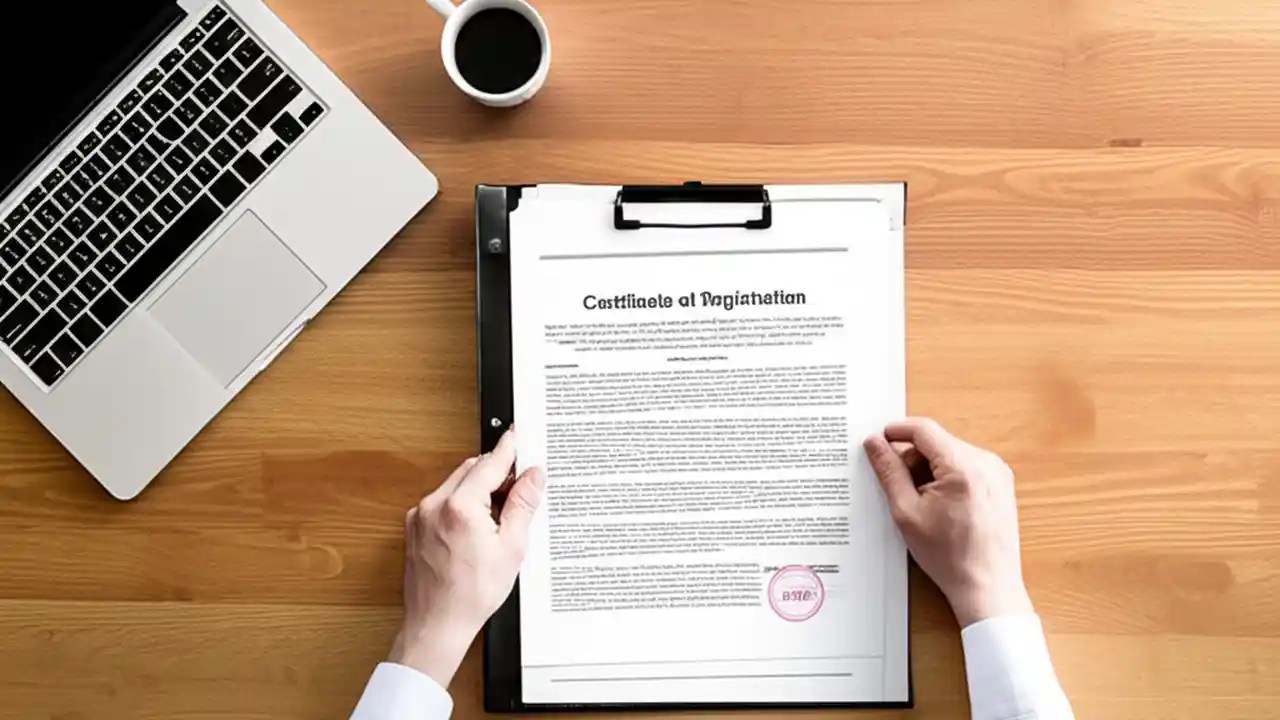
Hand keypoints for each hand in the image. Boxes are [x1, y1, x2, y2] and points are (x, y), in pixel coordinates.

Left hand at [389, 429, 545, 686]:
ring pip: (455, 485)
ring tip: (498, 520)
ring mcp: (420, 516)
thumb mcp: (511, 547)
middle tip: (519, 489)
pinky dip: (461, 505)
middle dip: (495, 474)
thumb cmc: (471, 594)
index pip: (489, 464)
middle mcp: (434, 505)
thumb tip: (533, 476)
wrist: (437, 624)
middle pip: (471, 471)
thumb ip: (522, 505)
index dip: (508, 449)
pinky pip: (442, 502)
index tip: (517, 435)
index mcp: (459, 507)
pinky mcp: (414, 527)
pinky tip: (477, 529)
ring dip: (478, 491)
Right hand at [863, 418, 1032, 626]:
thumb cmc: (948, 556)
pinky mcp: (1001, 483)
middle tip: (900, 489)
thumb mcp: (906, 512)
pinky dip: (947, 477)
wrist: (987, 587)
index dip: (896, 431)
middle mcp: (986, 462)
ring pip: (950, 453)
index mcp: (963, 467)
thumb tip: (874, 443)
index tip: (877, 440)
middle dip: (913, 458)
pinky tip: (940, 506)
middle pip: (937, 441)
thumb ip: (889, 471)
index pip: (924, 429)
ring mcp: (997, 472)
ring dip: (930, 469)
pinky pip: (966, 466)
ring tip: (922, 504)